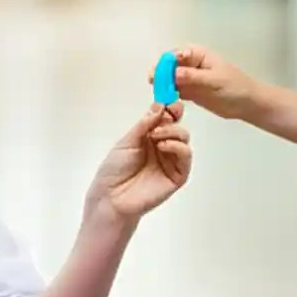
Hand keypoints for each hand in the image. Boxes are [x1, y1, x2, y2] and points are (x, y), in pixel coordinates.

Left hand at [84, 103, 191, 225]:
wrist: (111, 197)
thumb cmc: (114, 170)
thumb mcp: (127, 141)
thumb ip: (144, 124)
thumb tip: (159, 105)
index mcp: (149, 138)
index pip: (165, 119)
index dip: (169, 108)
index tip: (169, 98)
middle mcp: (162, 148)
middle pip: (177, 126)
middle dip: (173, 117)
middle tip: (166, 115)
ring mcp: (171, 162)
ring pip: (184, 139)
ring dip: (173, 131)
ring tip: (157, 135)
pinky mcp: (177, 176)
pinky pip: (185, 157)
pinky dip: (178, 147)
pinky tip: (163, 146)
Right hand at [151, 45, 255, 120]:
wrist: (247, 104)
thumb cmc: (235, 86)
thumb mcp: (214, 80)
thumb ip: (194, 77)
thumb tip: (174, 73)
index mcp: (198, 54)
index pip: (177, 54)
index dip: (166, 61)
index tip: (159, 71)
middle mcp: (190, 64)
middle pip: (170, 66)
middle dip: (161, 73)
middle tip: (153, 81)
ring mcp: (189, 79)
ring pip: (170, 79)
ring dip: (163, 85)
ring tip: (158, 94)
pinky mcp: (189, 92)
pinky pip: (174, 92)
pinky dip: (168, 95)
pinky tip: (164, 102)